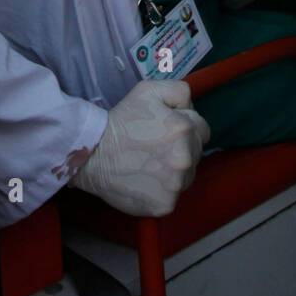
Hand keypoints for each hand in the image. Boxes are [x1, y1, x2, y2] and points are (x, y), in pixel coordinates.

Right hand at [68, 78, 209, 217]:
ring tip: (149, 164)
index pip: (203, 130)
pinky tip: (145, 181)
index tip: (166, 130)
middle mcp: (185, 158)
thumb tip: (191, 108)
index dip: (185, 127)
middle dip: (182, 148)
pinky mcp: (165, 205)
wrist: (93, 154)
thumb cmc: (121, 120)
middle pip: (196, 154)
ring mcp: (176, 185)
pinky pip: (172, 196)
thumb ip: (179, 91)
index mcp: (184, 129)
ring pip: (186, 176)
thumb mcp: (148, 90)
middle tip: (155, 146)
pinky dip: (162, 190)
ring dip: (174, 171)